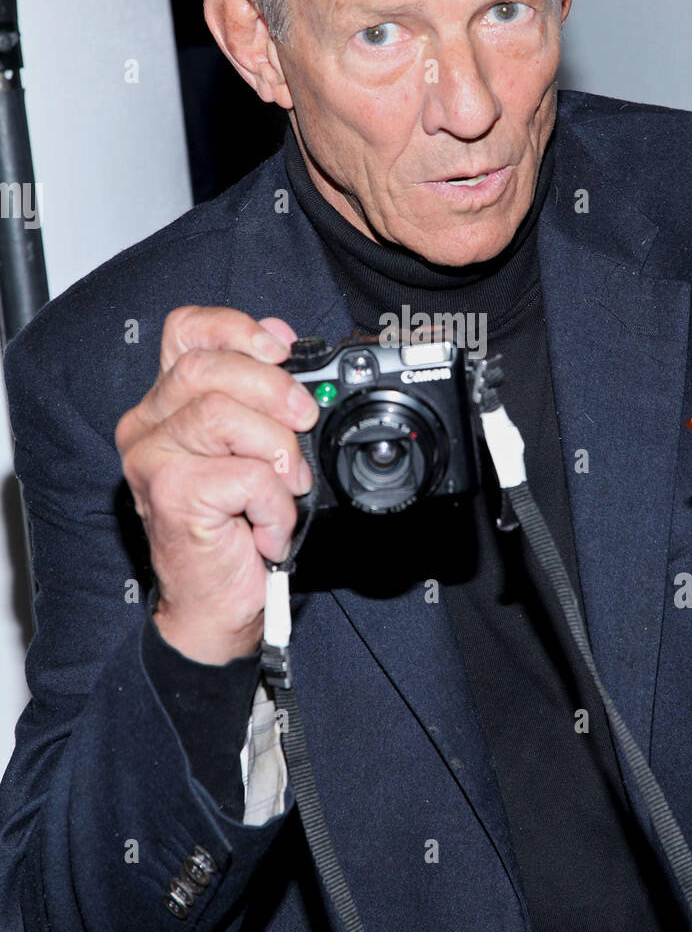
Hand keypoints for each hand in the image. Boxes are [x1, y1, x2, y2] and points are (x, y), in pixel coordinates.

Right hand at [115, 306, 319, 663]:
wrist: (215, 605)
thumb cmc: (236, 530)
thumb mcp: (254, 449)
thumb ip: (259, 397)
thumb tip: (287, 344)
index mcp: (169, 403)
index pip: (186, 331)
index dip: (236, 327)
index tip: (282, 348)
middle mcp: (148, 424)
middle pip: (207, 368)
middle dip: (273, 389)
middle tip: (304, 423)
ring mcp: (151, 458)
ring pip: (223, 414)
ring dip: (277, 452)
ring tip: (287, 489)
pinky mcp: (168, 492)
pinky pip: (244, 474)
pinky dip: (275, 503)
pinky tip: (270, 529)